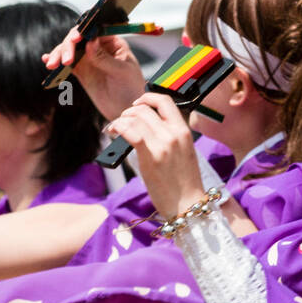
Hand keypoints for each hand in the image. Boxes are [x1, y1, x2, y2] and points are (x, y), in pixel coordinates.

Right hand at [41, 27, 145, 119]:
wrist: (126, 110)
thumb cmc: (130, 88)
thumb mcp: (121, 72)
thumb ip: (104, 58)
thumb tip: (90, 42)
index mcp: (112, 41)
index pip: (95, 29)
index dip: (84, 30)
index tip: (76, 38)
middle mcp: (98, 46)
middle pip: (78, 37)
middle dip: (68, 46)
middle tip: (65, 60)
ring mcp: (88, 58)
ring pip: (69, 50)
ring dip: (58, 54)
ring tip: (52, 65)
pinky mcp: (81, 71)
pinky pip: (66, 63)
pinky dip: (56, 60)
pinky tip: (47, 60)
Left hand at [106, 93, 205, 216]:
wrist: (187, 204)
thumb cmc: (183, 183)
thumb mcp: (182, 153)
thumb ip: (168, 137)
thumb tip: (144, 128)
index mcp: (183, 131)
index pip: (165, 101)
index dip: (147, 98)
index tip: (137, 104)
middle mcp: (174, 133)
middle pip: (145, 109)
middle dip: (128, 113)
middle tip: (122, 122)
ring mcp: (163, 144)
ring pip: (135, 119)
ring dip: (120, 120)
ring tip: (114, 128)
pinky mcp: (151, 156)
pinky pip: (131, 132)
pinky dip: (118, 128)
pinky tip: (113, 132)